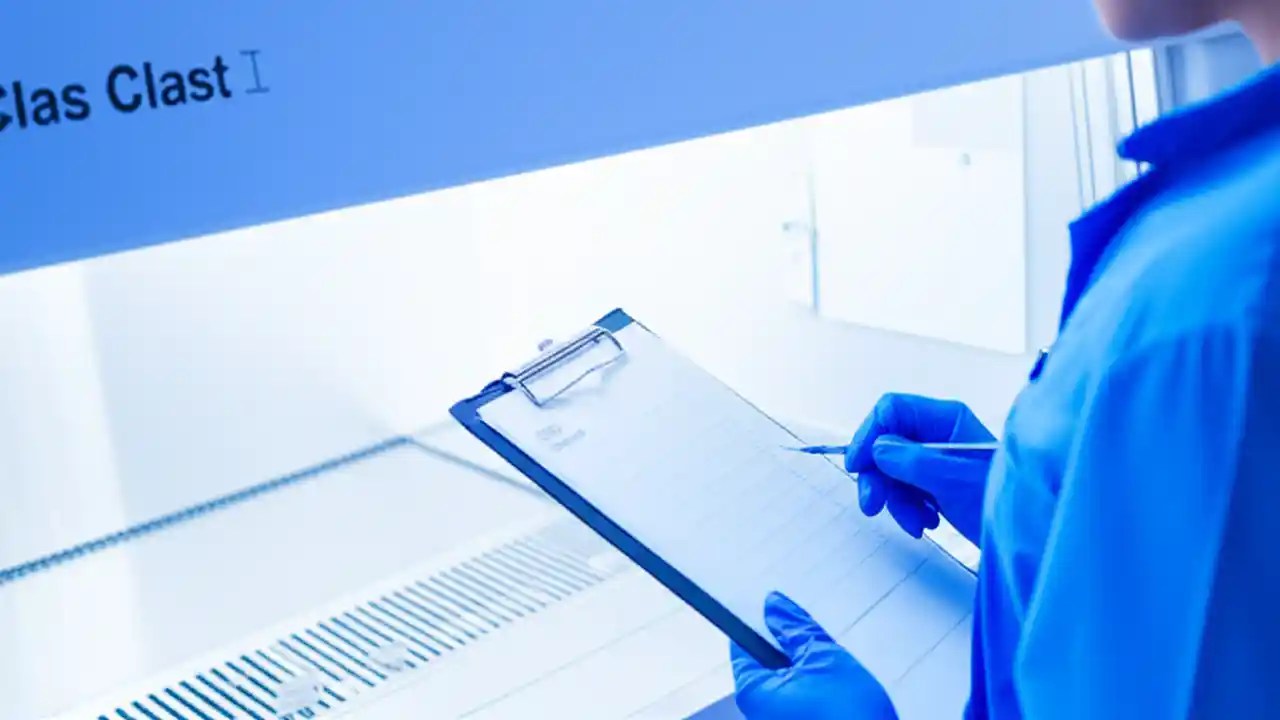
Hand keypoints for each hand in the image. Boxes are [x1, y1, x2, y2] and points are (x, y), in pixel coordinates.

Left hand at [731, 592, 896, 719]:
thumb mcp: (823, 658)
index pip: (743, 644)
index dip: (759, 621)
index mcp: (753, 692)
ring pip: (789, 680)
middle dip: (788, 644)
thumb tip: (775, 606)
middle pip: (766, 663)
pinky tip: (838, 683)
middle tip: (812, 631)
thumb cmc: (849, 718)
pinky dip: (816, 685)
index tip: (774, 605)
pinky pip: (803, 697)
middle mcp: (760, 712)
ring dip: (807, 666)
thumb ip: (795, 629)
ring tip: (831, 659)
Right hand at [845, 393, 994, 543]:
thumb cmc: (1007, 504)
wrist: (1033, 539)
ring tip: (917, 522)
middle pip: (887, 442)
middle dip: (878, 476)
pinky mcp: (940, 484)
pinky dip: (909, 509)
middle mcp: (941, 435)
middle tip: (873, 505)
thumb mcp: (954, 481)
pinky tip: (926, 523)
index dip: (869, 434)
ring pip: (893, 470)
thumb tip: (878, 448)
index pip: (892, 410)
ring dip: (896, 499)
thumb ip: (912, 461)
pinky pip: (907, 490)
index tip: (857, 465)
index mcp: (948, 420)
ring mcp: (939, 460)